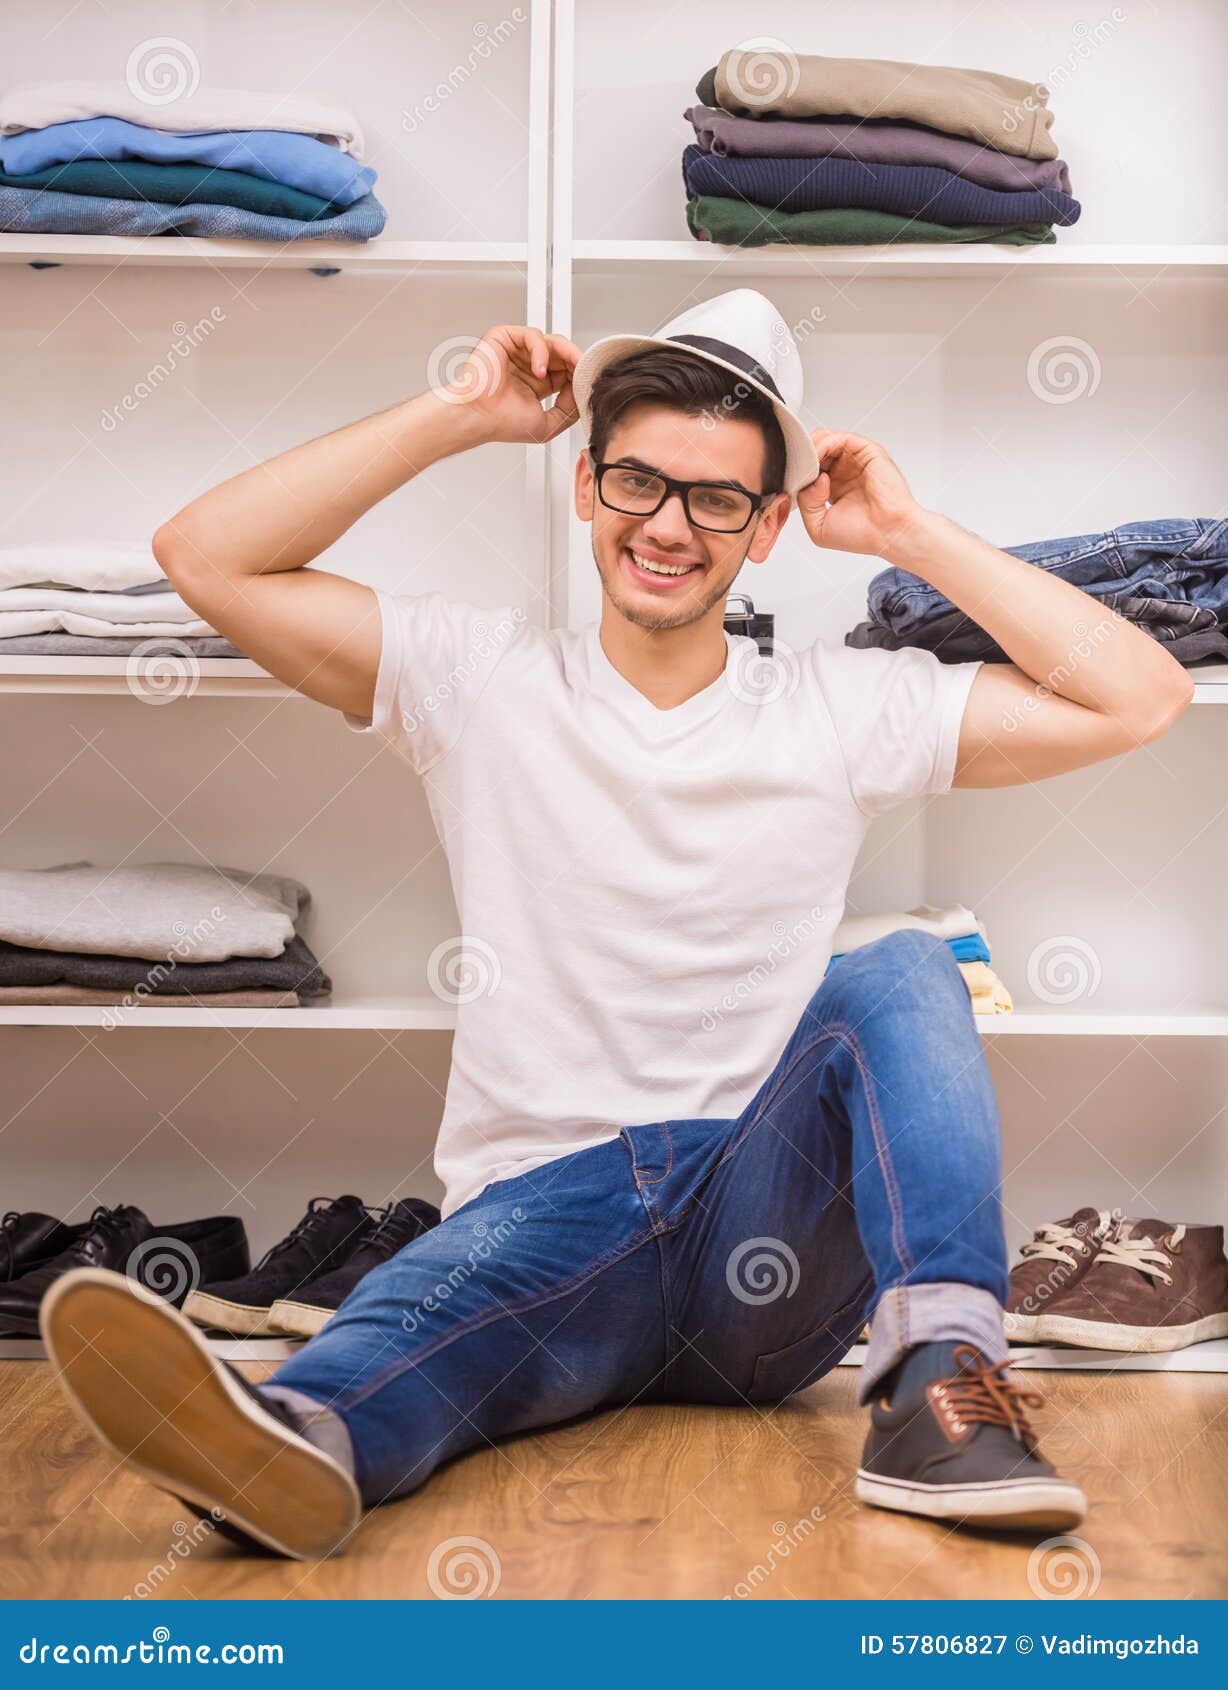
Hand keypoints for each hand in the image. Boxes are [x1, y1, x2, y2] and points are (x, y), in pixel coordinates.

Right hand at [441, 325, 581, 445]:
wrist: (477, 417)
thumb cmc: (501, 423)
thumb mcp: (547, 425)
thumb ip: (568, 412)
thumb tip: (582, 394)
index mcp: (538, 383)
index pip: (567, 371)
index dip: (581, 373)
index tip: (591, 380)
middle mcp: (529, 365)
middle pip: (563, 353)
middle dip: (578, 361)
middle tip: (587, 370)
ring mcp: (517, 351)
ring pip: (551, 341)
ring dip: (565, 353)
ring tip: (570, 368)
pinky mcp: (505, 338)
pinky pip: (532, 335)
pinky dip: (541, 350)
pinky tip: (540, 370)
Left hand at [796, 427, 922, 556]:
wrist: (889, 534)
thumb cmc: (861, 535)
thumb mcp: (818, 526)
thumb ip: (806, 502)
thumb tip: (813, 478)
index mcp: (832, 485)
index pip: (807, 466)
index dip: (794, 471)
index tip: (785, 481)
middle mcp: (843, 469)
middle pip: (812, 449)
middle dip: (798, 458)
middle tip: (791, 470)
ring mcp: (854, 458)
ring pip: (823, 439)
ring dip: (808, 450)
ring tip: (803, 467)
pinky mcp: (866, 450)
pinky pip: (839, 438)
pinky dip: (822, 445)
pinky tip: (815, 460)